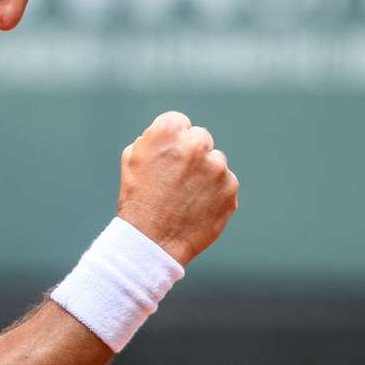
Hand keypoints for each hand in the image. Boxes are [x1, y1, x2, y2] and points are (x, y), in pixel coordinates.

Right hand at [117, 111, 238, 265]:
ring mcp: (217, 167)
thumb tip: (174, 134)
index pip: (180, 123)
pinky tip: (197, 206)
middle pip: (200, 139)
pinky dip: (215, 193)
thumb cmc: (138, 200)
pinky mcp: (231, 188)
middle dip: (192, 154)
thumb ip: (154, 138)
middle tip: (178, 178)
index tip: (168, 158)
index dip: (172, 141)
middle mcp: (196, 144)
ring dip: (205, 174)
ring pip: (215, 162)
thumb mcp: (133, 158)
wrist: (151, 241)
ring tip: (186, 196)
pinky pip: (226, 183)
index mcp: (170, 131)